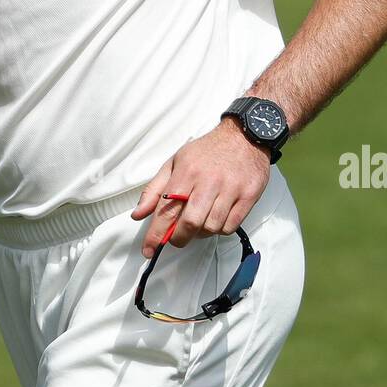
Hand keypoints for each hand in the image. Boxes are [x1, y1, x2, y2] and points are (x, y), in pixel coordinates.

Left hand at [131, 120, 272, 256]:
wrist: (244, 137)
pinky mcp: (248, 196)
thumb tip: (138, 214)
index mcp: (187, 172)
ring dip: (201, 233)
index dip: (156, 234)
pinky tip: (216, 218)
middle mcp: (209, 181)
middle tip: (176, 238)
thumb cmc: (207, 151)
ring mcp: (230, 189)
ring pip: (211, 228)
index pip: (167, 210)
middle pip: (190, 223)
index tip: (149, 249)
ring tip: (198, 223)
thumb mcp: (175, 163)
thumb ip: (154, 190)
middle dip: (179, 238)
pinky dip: (220, 229)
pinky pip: (230, 226)